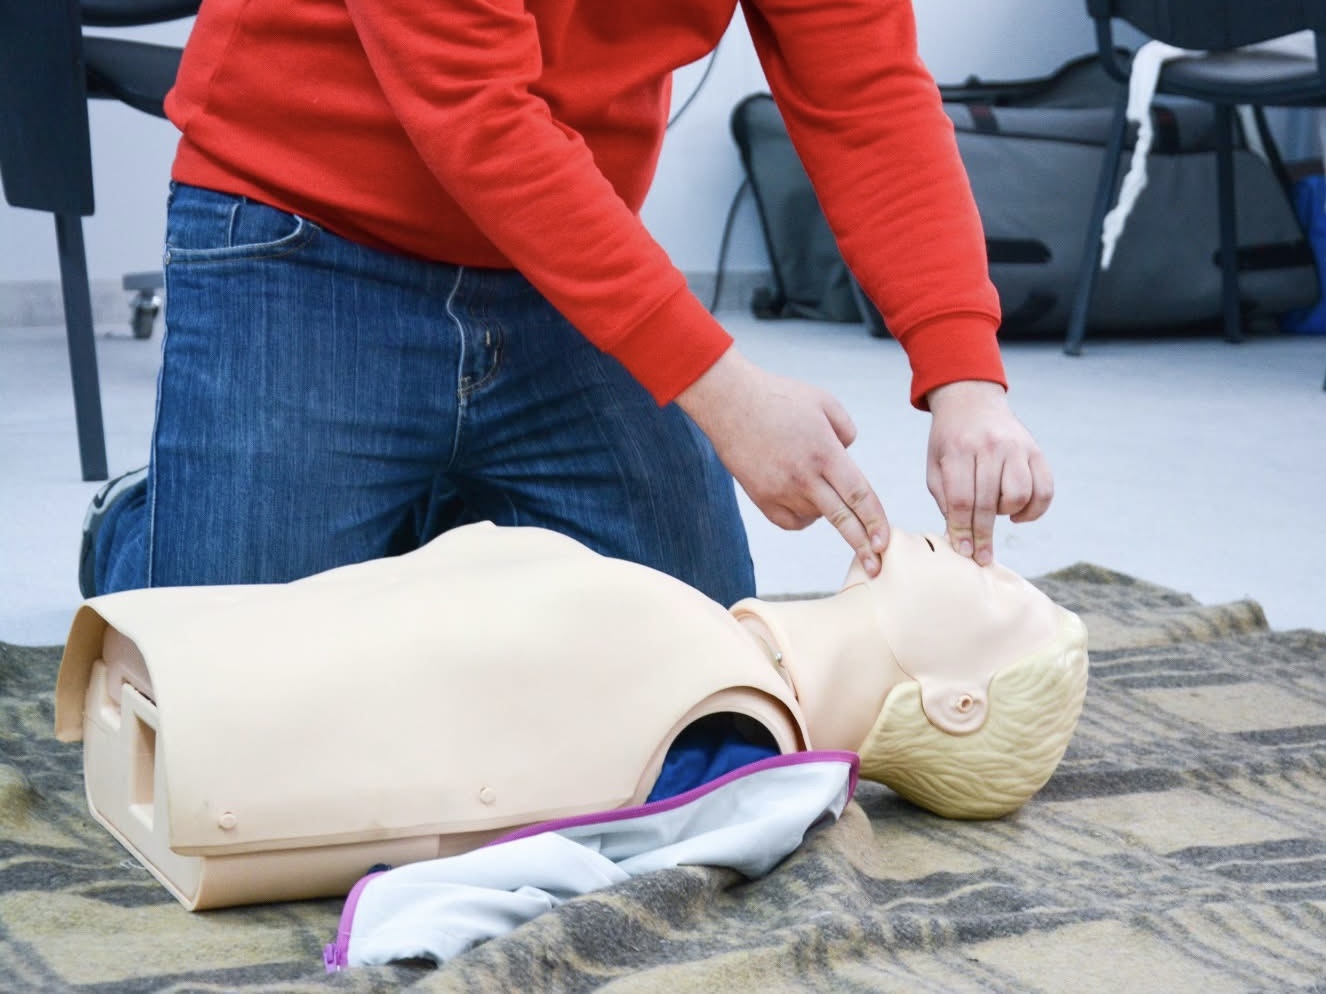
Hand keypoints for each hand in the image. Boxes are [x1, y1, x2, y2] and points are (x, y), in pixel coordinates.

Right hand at [676, 349, 888, 575]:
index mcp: (824, 453)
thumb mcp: (824, 402)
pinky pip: (792, 521)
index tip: (885, 543)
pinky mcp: (761, 498)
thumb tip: (849, 457)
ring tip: (812, 475)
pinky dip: (803, 515)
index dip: (876, 521)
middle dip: (862, 546)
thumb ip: (847, 433)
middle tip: (876, 568)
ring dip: (826, 508)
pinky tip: (804, 498)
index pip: (859, 495)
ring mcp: (780, 490)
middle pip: (841, 520)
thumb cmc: (779, 397)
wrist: (728, 402)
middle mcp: (804, 477)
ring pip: (816, 515)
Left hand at [925, 380, 1052, 565]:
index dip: (962, 530)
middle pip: (988, 502)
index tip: (964, 552)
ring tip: (995, 511)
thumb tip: (959, 537)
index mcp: (959, 450)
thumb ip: (945, 499)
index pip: (961, 500)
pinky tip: (1017, 513)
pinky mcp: (1036, 451)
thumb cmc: (950, 441)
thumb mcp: (936, 465)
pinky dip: (1034, 509)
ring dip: (1006, 514)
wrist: (971, 401)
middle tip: (981, 556)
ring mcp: (1016, 447)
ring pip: (1019, 495)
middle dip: (983, 535)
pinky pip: (1044, 489)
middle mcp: (990, 446)